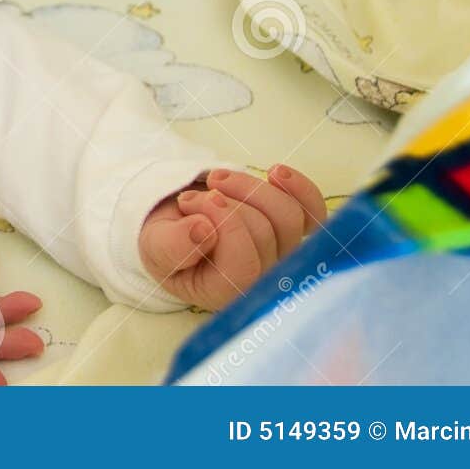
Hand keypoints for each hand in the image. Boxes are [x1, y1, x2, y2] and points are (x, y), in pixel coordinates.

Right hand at [138, 165, 327, 311]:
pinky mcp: (296, 231)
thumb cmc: (166, 243)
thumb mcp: (154, 247)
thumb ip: (173, 246)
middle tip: (189, 198)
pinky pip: (315, 212)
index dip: (221, 224)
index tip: (187, 202)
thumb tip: (203, 230)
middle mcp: (263, 281)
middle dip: (221, 201)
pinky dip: (300, 188)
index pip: (244, 265)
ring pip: (289, 216)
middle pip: (264, 232)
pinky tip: (275, 173)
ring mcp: (283, 256)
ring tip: (215, 180)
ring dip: (248, 186)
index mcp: (227, 295)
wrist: (177, 227)